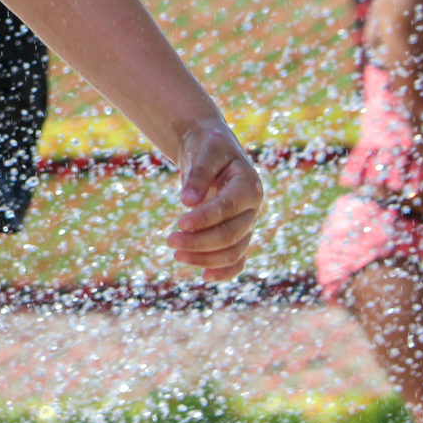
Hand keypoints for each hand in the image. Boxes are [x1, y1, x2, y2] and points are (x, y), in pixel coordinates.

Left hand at [166, 123, 264, 280]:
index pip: (228, 208)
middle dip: (200, 241)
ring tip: (176, 254)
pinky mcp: (238, 234)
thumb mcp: (205, 151)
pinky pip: (237, 259)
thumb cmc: (208, 147)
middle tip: (170, 241)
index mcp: (249, 185)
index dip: (205, 218)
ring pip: (234, 251)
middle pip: (231, 234)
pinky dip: (224, 270)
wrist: (211, 151)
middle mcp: (252, 208)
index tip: (180, 223)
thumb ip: (199, 174)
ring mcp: (247, 223)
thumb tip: (188, 201)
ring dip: (206, 257)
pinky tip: (204, 275)